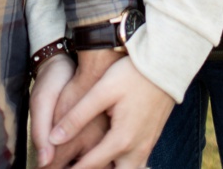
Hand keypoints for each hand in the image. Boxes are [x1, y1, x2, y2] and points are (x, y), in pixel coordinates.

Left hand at [50, 55, 176, 168]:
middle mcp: (136, 148)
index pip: (88, 166)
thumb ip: (77, 116)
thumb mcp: (102, 91)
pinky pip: (136, 163)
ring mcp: (147, 145)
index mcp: (120, 139)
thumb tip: (53, 139)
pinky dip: (121, 166)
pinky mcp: (152, 138)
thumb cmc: (134, 73)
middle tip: (72, 166)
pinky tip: (110, 159)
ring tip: (90, 162)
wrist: (168, 63)